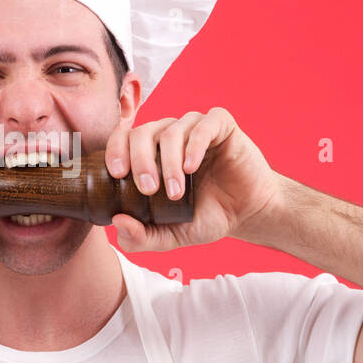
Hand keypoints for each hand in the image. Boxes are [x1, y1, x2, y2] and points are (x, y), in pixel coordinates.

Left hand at [104, 106, 284, 251]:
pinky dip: (194, 145)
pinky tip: (191, 168)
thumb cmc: (205, 217)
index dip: (115, 150)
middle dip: (140, 160)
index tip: (117, 174)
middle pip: (142, 132)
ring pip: (171, 131)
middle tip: (148, 188)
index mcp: (150, 152)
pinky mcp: (221, 126)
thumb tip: (117, 223)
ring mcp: (195, 127)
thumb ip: (141, 238)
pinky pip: (203, 125)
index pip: (123, 138)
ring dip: (169, 162)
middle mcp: (169, 134)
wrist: (248, 213)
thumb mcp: (169, 236)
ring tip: (176, 192)